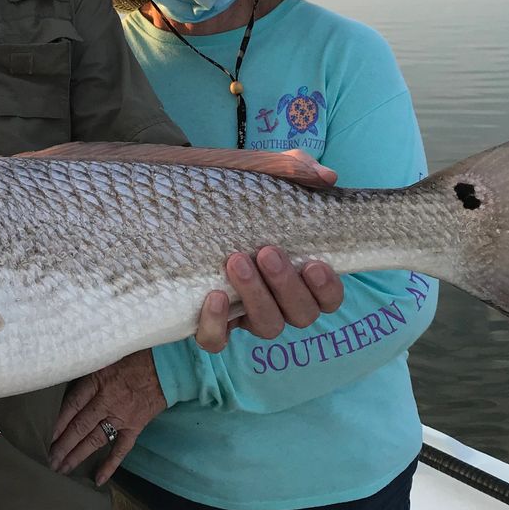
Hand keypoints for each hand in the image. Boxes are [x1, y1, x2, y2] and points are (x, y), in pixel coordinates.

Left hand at [49, 350, 166, 485]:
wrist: (166, 366)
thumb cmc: (134, 357)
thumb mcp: (106, 356)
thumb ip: (88, 370)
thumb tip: (64, 378)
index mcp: (97, 381)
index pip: (72, 405)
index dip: (57, 422)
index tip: (45, 436)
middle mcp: (107, 401)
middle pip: (80, 427)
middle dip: (62, 445)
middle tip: (48, 460)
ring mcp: (121, 417)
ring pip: (95, 440)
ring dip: (78, 455)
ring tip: (62, 469)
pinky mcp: (135, 427)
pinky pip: (121, 449)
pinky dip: (110, 465)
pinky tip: (98, 479)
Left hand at [194, 151, 343, 352]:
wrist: (181, 198)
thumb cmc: (236, 190)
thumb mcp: (262, 173)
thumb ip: (294, 169)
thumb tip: (326, 176)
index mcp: (299, 272)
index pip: (328, 297)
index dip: (327, 289)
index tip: (313, 263)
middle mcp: (278, 299)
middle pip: (301, 315)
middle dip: (287, 286)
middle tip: (267, 252)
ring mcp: (245, 312)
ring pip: (267, 326)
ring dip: (256, 298)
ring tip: (237, 261)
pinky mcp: (211, 320)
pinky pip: (217, 340)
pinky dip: (217, 325)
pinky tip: (212, 296)